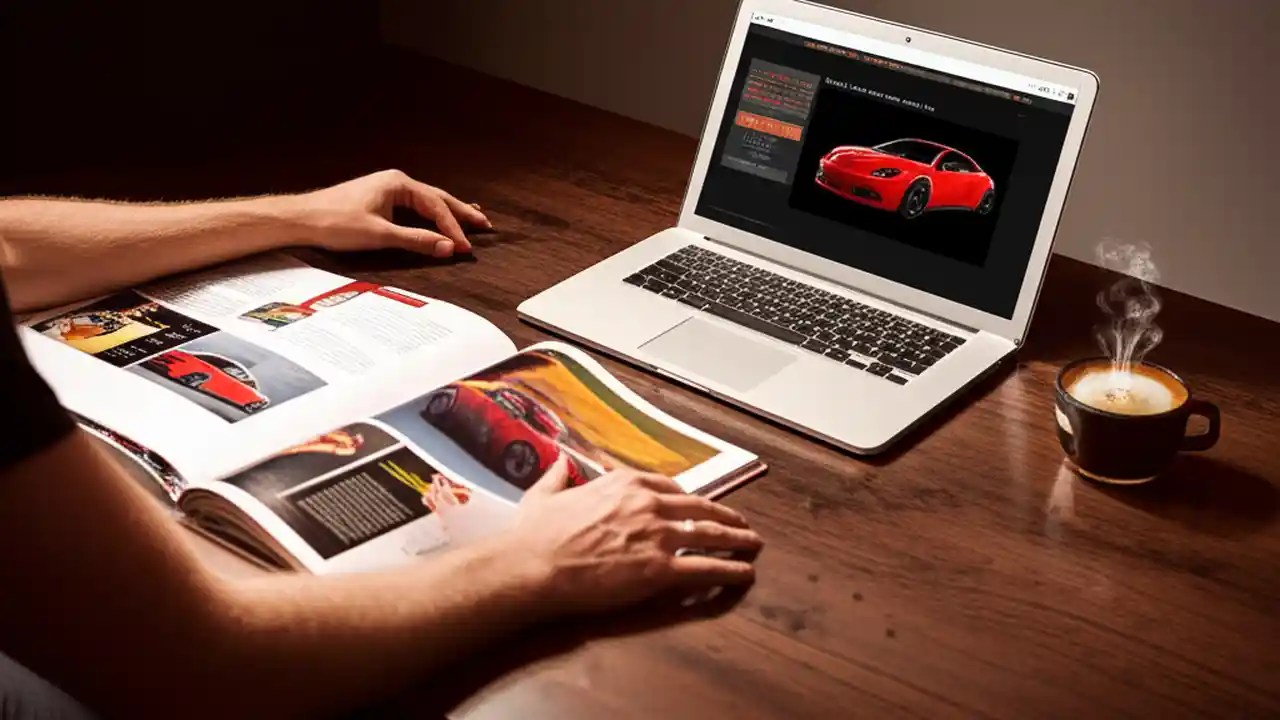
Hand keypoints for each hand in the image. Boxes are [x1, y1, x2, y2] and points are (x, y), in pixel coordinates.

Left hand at [294, 169, 490, 257]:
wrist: (301, 219)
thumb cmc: (336, 222)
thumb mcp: (380, 235)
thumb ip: (416, 241)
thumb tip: (448, 247)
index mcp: (398, 183)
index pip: (436, 206)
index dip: (453, 228)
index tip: (465, 247)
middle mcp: (396, 182)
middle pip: (437, 198)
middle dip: (461, 213)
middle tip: (485, 225)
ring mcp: (387, 189)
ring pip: (427, 201)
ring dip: (448, 212)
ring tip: (471, 218)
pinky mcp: (380, 200)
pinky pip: (414, 206)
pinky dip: (430, 214)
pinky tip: (437, 219)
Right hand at [502, 457, 761, 614]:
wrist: (535, 564)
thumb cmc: (536, 533)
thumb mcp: (544, 493)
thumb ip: (558, 476)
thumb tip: (558, 462)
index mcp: (625, 483)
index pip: (670, 486)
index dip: (690, 499)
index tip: (699, 506)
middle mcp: (649, 504)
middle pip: (700, 508)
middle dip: (725, 516)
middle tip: (742, 524)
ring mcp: (658, 536)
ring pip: (711, 536)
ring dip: (738, 540)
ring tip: (754, 545)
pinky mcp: (662, 570)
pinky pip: (706, 569)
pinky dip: (731, 571)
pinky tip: (745, 574)